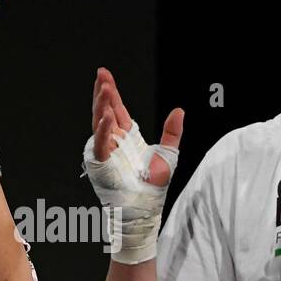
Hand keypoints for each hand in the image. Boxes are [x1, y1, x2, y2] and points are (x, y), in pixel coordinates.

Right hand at [91, 67, 183, 185]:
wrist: (145, 205)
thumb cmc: (152, 185)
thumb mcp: (168, 153)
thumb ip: (172, 131)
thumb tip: (180, 111)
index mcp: (126, 135)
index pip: (116, 108)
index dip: (112, 91)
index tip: (106, 75)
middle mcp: (113, 140)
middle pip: (105, 110)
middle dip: (103, 92)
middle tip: (102, 74)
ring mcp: (106, 150)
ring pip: (100, 122)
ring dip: (101, 105)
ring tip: (104, 88)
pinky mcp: (102, 162)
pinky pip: (100, 142)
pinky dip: (103, 130)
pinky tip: (107, 116)